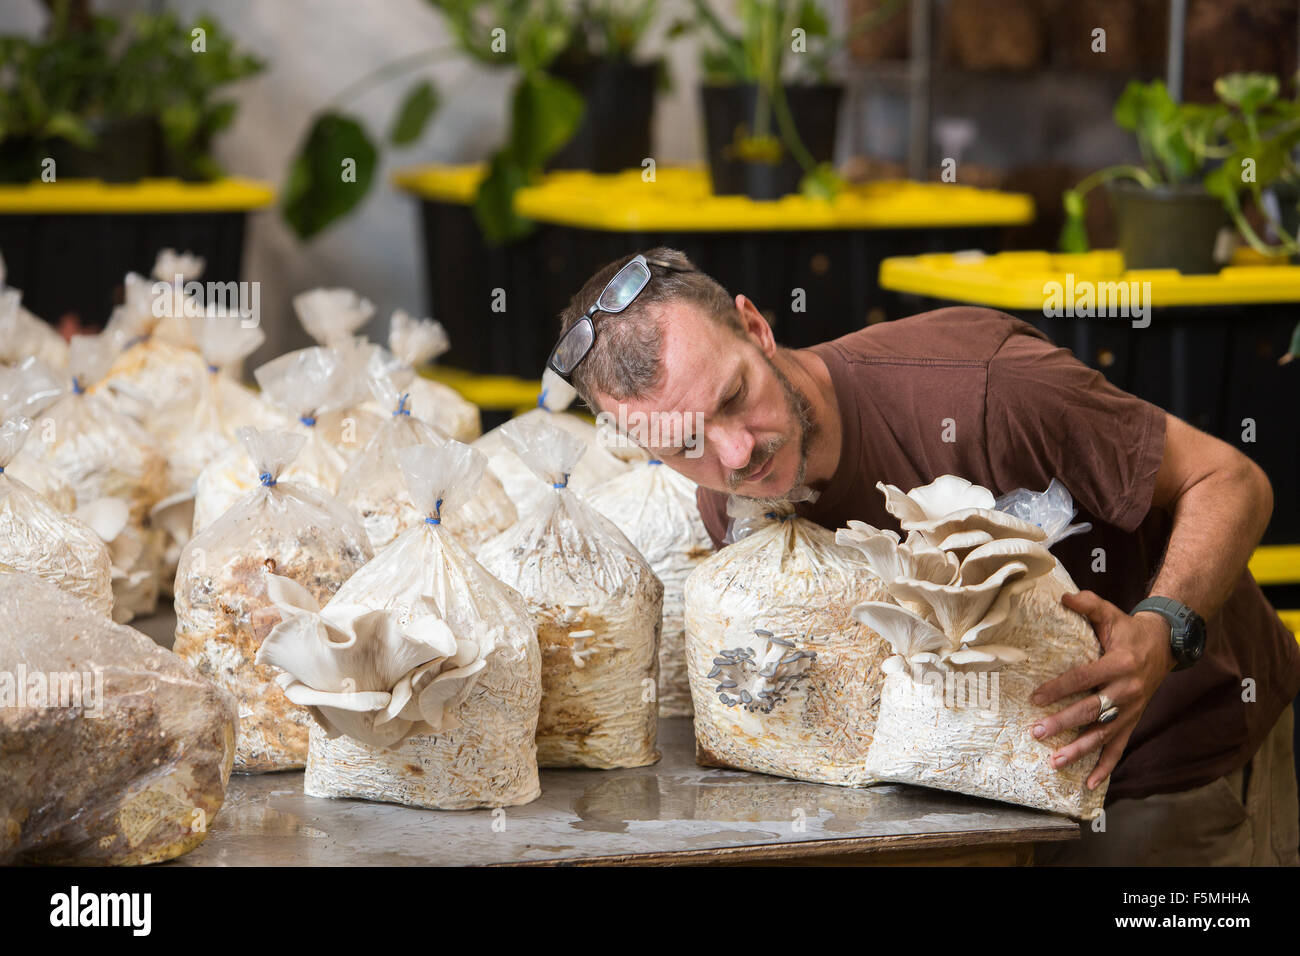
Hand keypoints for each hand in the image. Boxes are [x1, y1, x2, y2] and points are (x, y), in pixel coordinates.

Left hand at [1028, 590, 1175, 789]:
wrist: (1165, 645)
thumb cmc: (1129, 629)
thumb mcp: (1111, 612)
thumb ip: (1087, 604)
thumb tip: (1062, 598)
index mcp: (1119, 664)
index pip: (1084, 678)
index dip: (1059, 688)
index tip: (1035, 698)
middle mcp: (1127, 690)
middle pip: (1091, 711)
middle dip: (1063, 723)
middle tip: (1037, 733)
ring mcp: (1132, 710)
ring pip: (1104, 735)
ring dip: (1079, 750)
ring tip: (1055, 762)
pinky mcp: (1134, 721)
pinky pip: (1119, 747)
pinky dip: (1105, 767)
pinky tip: (1089, 783)